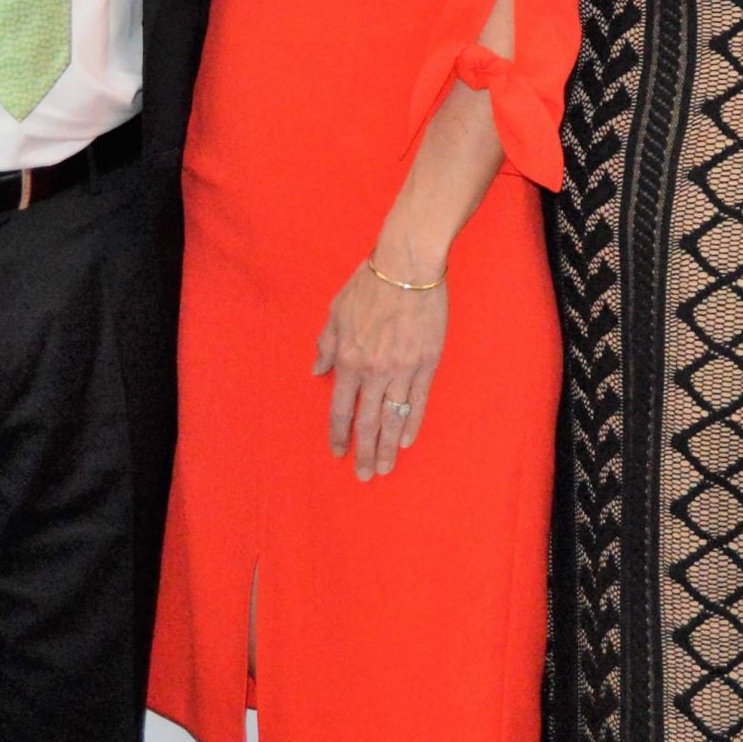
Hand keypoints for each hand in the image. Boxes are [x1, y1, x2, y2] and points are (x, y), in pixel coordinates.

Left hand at [314, 260, 447, 480]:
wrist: (409, 265)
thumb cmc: (369, 284)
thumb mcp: (336, 311)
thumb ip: (326, 344)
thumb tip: (316, 370)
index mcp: (349, 358)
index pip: (341, 408)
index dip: (339, 434)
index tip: (338, 453)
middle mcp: (374, 370)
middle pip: (367, 422)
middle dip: (364, 452)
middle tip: (364, 476)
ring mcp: (402, 369)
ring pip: (392, 418)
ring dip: (387, 447)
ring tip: (384, 468)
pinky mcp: (426, 363)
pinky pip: (418, 401)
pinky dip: (411, 424)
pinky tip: (406, 441)